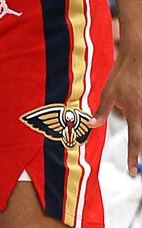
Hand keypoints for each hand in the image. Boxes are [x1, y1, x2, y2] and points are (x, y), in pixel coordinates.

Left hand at [98, 45, 141, 175]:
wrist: (138, 56)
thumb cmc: (122, 74)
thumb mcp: (108, 93)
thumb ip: (101, 112)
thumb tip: (92, 126)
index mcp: (135, 113)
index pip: (135, 141)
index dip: (134, 157)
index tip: (133, 171)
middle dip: (140, 151)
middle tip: (136, 165)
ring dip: (138, 131)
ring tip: (128, 107)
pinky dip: (138, 119)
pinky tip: (131, 101)